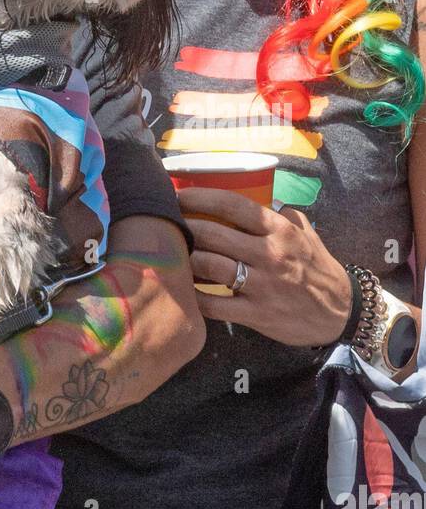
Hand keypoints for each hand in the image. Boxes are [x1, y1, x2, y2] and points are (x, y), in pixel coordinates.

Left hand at [178, 188, 351, 345]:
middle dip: (185, 227)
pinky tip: (184, 289)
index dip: (200, 197)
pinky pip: (214, 305)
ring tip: (175, 255)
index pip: (233, 206)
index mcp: (279, 230)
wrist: (340, 314)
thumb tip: (257, 194)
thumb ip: (280, 213)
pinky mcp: (256, 314)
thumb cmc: (317, 268)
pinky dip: (195, 296)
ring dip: (187, 259)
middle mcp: (270, 254)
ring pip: (210, 266)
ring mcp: (262, 286)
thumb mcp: (306, 233)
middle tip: (169, 225)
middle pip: (213, 234)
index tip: (179, 195)